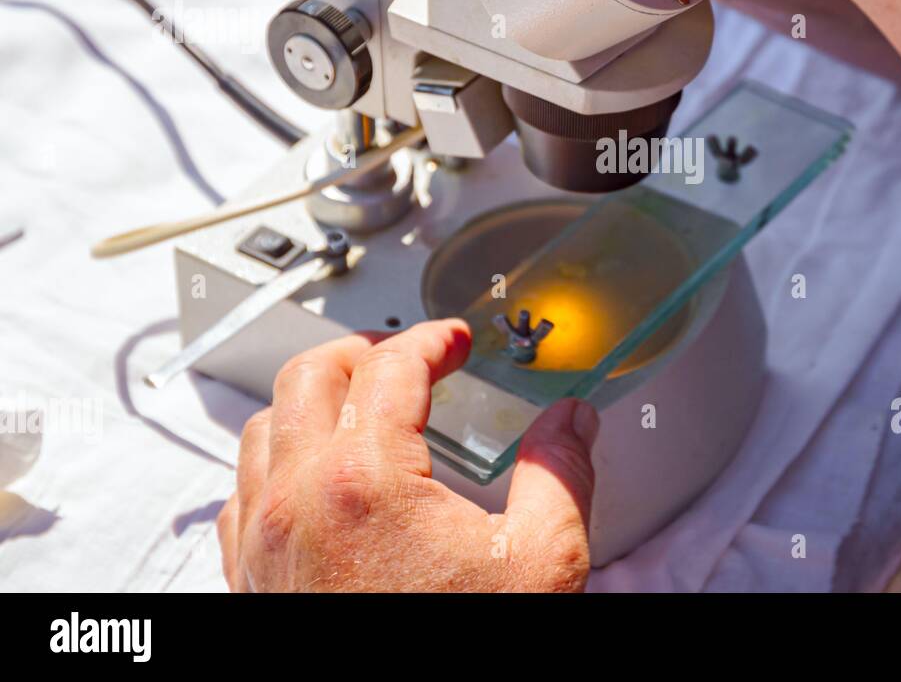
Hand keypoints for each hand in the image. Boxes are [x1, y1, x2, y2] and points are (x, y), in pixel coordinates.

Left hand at [217, 319, 598, 591]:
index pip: (392, 367)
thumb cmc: (464, 648)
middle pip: (309, 377)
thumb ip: (561, 472)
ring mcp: (264, 542)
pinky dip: (274, 461)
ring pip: (263, 428)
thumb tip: (574, 421)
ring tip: (359, 403)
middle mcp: (299, 500)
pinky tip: (311, 476)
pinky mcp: (251, 581)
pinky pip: (240, 493)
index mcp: (366, 479)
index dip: (431, 340)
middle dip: (362, 351)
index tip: (455, 339)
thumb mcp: (540, 561)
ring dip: (313, 400)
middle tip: (406, 354)